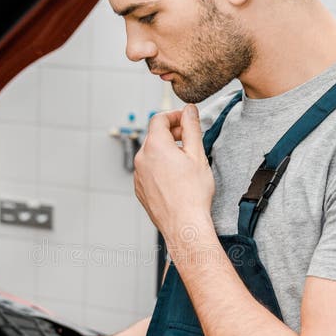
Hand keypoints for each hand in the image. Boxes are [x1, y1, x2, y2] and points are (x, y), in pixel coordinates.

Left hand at [134, 103, 215, 245]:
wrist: (184, 225)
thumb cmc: (193, 193)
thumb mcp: (197, 154)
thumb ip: (191, 127)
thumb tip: (189, 109)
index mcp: (155, 146)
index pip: (159, 119)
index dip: (174, 116)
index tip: (186, 121)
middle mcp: (141, 159)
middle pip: (154, 136)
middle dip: (172, 134)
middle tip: (190, 142)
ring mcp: (138, 176)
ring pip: (151, 155)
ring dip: (166, 152)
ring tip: (186, 163)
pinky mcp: (140, 190)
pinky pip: (149, 171)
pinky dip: (160, 168)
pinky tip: (177, 179)